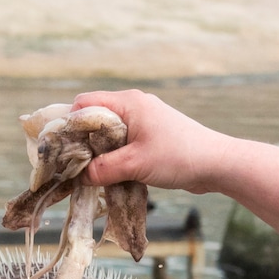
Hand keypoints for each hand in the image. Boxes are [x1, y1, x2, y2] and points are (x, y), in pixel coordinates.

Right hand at [73, 91, 237, 193]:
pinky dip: (115, 158)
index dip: (70, 124)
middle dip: (82, 142)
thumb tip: (78, 176)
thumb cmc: (179, 157)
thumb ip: (103, 169)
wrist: (217, 164)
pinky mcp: (151, 138)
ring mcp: (144, 122)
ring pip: (109, 135)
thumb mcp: (135, 164)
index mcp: (128, 102)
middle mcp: (134, 107)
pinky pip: (123, 145)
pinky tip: (111, 176)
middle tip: (73, 165)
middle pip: (95, 119)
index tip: (62, 148)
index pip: (85, 103)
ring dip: (100, 154)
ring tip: (91, 174)